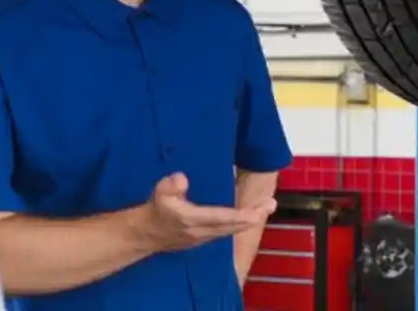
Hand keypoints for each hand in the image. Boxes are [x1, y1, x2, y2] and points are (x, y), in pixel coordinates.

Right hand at [133, 173, 276, 252]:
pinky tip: (249, 215)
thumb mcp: (158, 195)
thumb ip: (169, 187)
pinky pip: (227, 231)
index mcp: (192, 219)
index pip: (221, 218)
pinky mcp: (204, 238)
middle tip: (271, 204)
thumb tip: (181, 178)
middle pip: (233, 225)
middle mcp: (202, 231)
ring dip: (250, 219)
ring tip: (267, 207)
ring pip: (232, 229)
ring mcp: (204, 237)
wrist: (146, 234)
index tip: (258, 211)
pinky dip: (240, 223)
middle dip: (254, 215)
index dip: (241, 215)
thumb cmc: (156, 210)